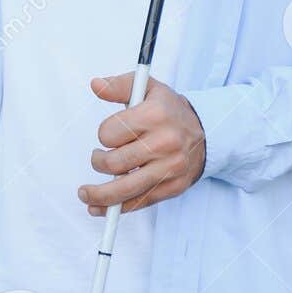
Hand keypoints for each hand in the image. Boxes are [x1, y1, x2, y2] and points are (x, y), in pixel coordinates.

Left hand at [78, 73, 205, 215]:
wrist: (207, 132)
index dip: (103, 135)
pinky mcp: (173, 188)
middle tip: (98, 158)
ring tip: (84, 194)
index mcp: (155, 115)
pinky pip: (139, 202)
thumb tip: (95, 84)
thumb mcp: (147, 88)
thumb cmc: (169, 110)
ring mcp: (170, 168)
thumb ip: (118, 85)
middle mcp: (165, 143)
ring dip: (99, 195)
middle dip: (98, 162)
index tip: (108, 135)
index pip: (110, 133)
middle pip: (114, 163)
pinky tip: (100, 208)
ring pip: (125, 189)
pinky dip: (117, 208)